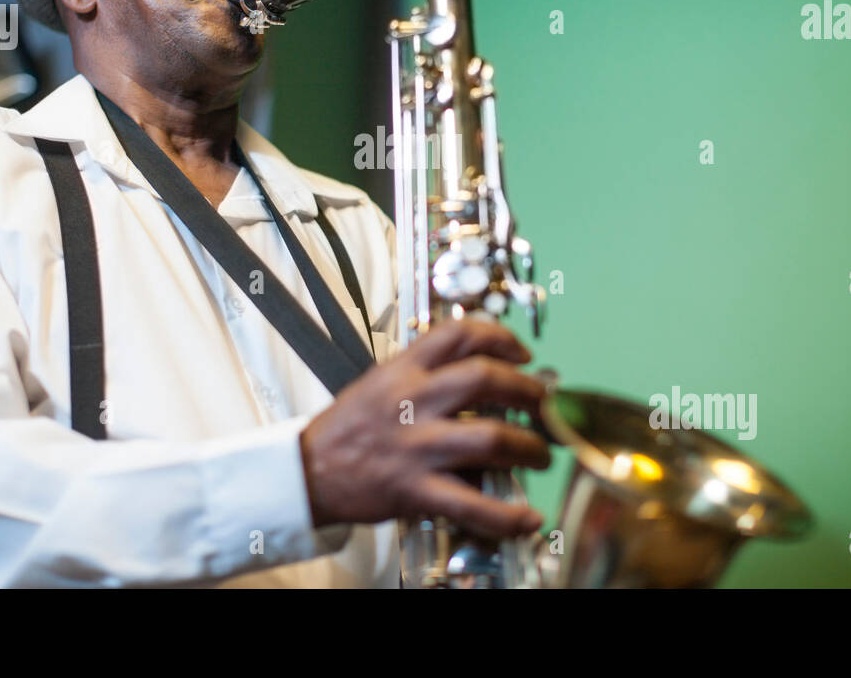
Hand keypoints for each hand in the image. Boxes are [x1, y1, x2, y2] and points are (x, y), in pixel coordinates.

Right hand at [299, 318, 550, 539]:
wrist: (306, 471)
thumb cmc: (346, 429)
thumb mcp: (380, 381)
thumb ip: (424, 372)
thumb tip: (479, 369)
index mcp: (403, 370)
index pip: (459, 334)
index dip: (500, 337)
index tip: (521, 352)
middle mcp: (411, 401)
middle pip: (485, 378)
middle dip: (527, 390)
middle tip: (543, 402)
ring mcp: (415, 446)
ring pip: (489, 437)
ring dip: (528, 446)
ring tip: (540, 453)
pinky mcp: (415, 489)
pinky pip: (471, 503)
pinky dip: (506, 514)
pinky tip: (527, 516)